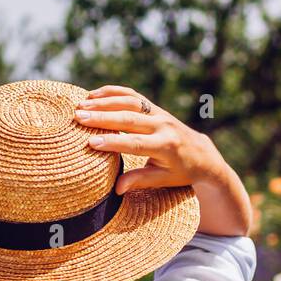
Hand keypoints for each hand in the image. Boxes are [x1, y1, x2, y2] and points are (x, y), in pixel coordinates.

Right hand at [75, 85, 252, 235]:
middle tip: (79, 117)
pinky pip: (132, 95)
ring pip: (129, 102)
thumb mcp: (163, 180)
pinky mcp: (154, 107)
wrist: (202, 154)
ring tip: (81, 105)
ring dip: (104, 101)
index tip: (91, 143)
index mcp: (165, 146)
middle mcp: (163, 125)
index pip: (135, 143)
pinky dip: (112, 92)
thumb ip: (140, 180)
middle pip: (129, 118)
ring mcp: (158, 113)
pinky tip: (93, 94)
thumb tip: (117, 188)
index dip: (113, 143)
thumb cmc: (181, 172)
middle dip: (102, 117)